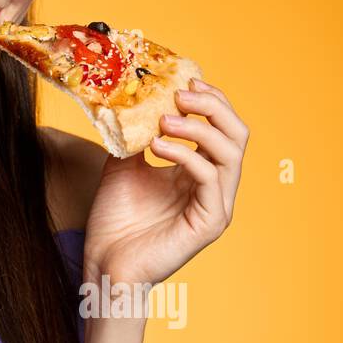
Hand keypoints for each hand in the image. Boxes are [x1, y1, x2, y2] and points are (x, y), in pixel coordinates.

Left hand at [82, 77, 248, 286]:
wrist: (105, 263)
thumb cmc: (115, 219)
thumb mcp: (123, 163)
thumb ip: (136, 134)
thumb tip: (133, 98)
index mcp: (200, 171)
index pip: (222, 126)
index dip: (210, 99)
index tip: (185, 79)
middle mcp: (215, 186)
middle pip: (237, 133)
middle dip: (213, 105)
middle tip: (180, 92)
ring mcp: (216, 205)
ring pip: (230, 152)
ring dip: (198, 127)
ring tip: (164, 119)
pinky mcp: (210, 223)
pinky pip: (209, 178)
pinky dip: (185, 155)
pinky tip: (157, 147)